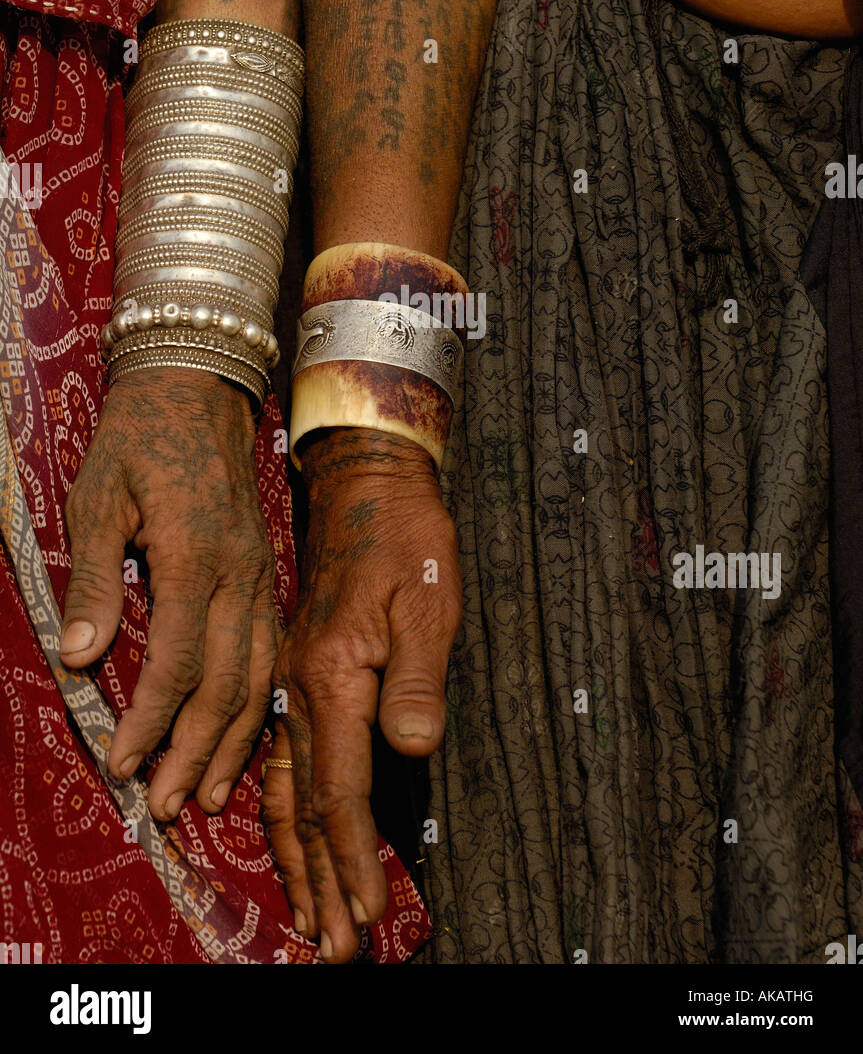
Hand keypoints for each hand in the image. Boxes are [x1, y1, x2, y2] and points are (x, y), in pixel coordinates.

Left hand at [61, 368, 277, 817]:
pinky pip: (269, 652)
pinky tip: (242, 738)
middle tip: (165, 806)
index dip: (150, 719)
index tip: (123, 764)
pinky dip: (257, 704)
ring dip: (232, 741)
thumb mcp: (97, 498)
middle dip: (194, 750)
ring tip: (209, 795)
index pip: (178, 659)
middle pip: (226, 682)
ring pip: (258, 676)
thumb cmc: (139, 440)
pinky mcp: (266, 576)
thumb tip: (78, 656)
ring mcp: (260, 576)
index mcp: (195, 555)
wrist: (198, 390)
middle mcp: (239, 575)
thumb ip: (93, 579)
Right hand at [262, 427, 460, 962]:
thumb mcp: (427, 600)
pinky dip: (287, 811)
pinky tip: (290, 838)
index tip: (367, 916)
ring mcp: (294, 682)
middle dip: (320, 882)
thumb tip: (413, 747)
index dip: (352, 858)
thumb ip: (417, 677)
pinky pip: (285, 759)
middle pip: (302, 805)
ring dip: (299, 859)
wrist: (368, 488)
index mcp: (332, 674)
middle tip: (334, 950)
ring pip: (285, 789)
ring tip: (310, 918)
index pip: (341, 788)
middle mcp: (300, 688)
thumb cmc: (406, 540)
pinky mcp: (299, 676)